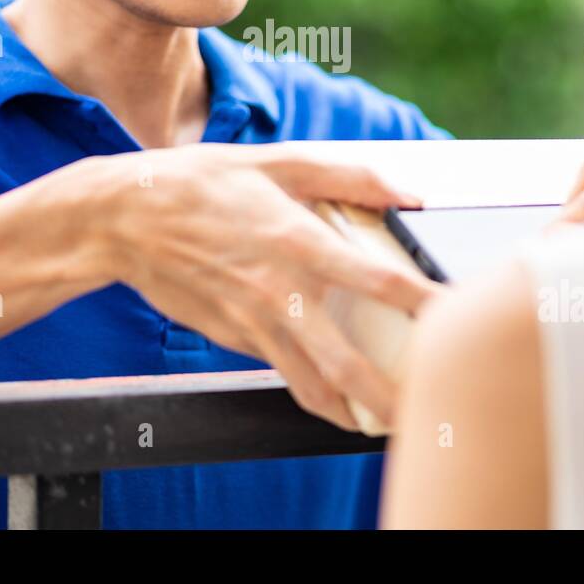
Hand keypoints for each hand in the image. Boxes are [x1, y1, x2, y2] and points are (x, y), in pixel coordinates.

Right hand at [77, 143, 441, 432]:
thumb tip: (409, 193)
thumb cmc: (202, 183)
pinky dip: (315, 392)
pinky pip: (284, 372)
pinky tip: (340, 398)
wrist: (124, 219)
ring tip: (391, 422)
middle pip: (347, 363)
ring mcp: (253, 322)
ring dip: (355, 411)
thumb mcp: (276, 162)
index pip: (377, 279)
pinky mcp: (234, 339)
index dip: (424, 302)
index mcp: (297, 239)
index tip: (458, 315)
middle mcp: (279, 290)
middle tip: (427, 410)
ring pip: (312, 386)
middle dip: (392, 396)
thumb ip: (349, 176)